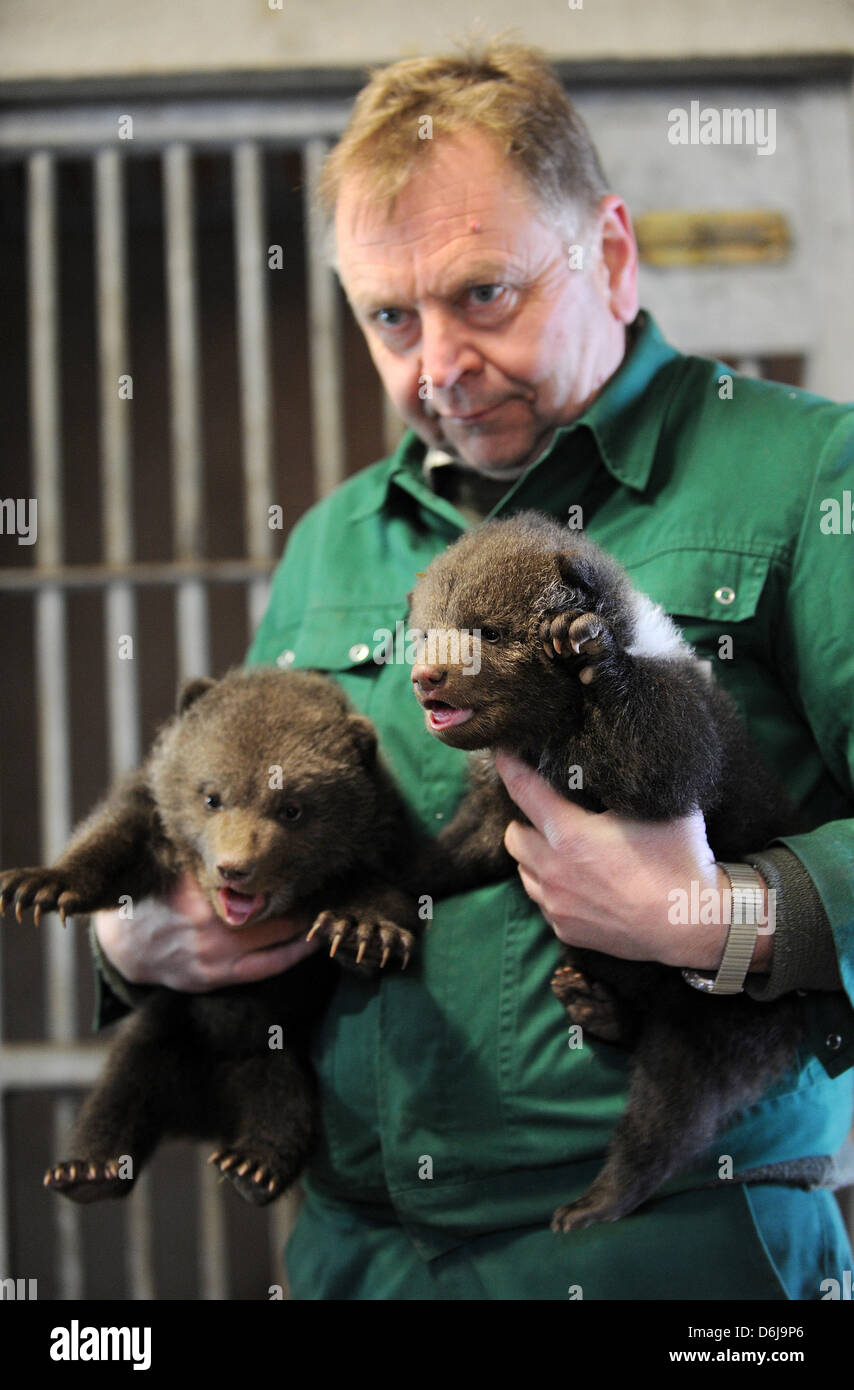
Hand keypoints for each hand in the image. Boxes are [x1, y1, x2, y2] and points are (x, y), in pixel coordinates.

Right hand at [94, 871, 320, 992]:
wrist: (125, 948)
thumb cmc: (154, 897)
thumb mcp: (167, 866)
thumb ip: (200, 852)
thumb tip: (236, 818)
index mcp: (195, 890)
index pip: (247, 877)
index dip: (276, 866)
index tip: (299, 853)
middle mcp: (207, 924)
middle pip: (267, 906)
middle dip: (295, 891)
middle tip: (323, 878)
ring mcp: (214, 954)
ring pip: (273, 937)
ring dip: (302, 922)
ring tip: (325, 906)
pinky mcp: (218, 976)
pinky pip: (266, 966)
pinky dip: (294, 954)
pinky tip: (313, 942)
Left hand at [495, 753, 771, 972]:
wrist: (693, 922)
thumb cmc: (678, 859)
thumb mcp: (658, 806)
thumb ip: (628, 782)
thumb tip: (623, 751)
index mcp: (569, 833)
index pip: (522, 787)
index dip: (509, 763)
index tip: (501, 749)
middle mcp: (552, 869)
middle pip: (514, 835)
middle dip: (526, 821)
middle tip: (552, 816)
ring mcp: (556, 903)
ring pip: (525, 871)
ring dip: (536, 857)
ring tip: (566, 851)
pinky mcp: (565, 929)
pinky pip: (545, 902)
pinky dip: (553, 889)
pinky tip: (582, 884)